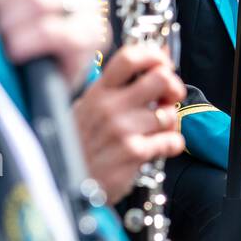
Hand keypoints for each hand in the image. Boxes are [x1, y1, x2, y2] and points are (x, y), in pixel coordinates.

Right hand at [73, 44, 186, 201]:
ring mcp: (122, 130)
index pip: (129, 58)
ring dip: (170, 122)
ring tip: (157, 130)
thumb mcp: (89, 107)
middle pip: (159, 78)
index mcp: (99, 92)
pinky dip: (172, 144)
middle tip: (169, 98)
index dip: (154, 56)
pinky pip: (171, 141)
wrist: (66, 185)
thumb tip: (155, 58)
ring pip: (169, 113)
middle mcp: (109, 107)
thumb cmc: (81, 144)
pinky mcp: (133, 153)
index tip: (163, 64)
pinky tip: (159, 147)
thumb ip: (117, 85)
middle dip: (173, 87)